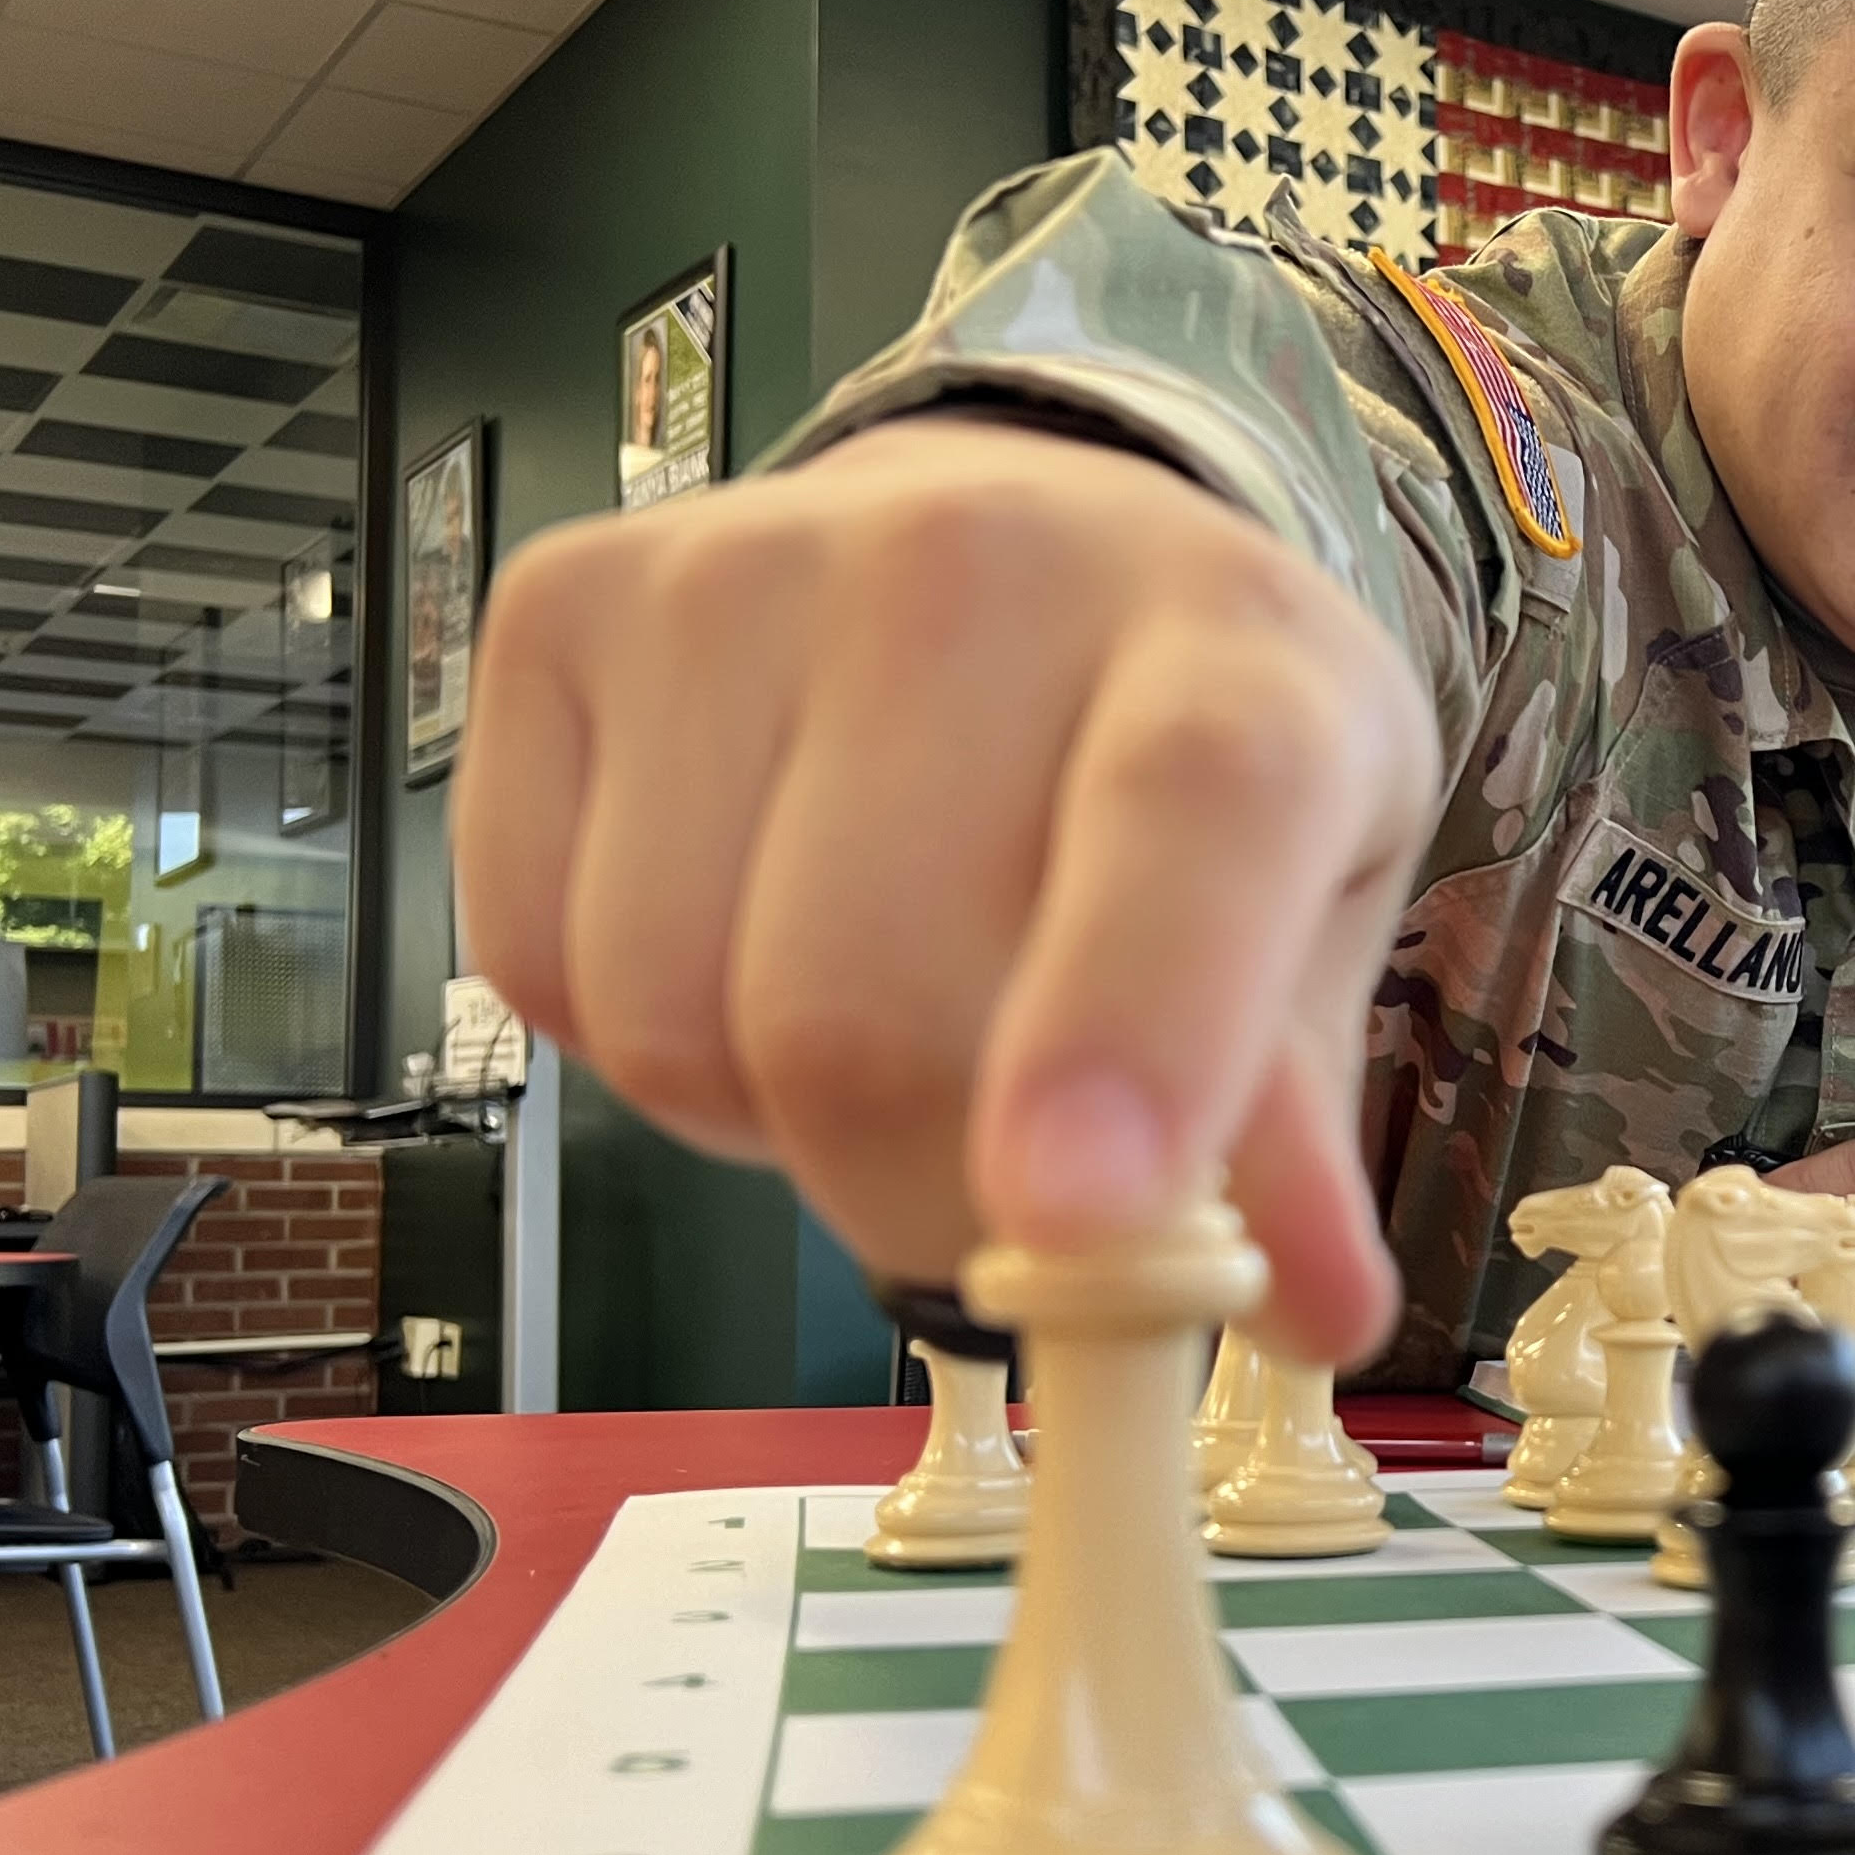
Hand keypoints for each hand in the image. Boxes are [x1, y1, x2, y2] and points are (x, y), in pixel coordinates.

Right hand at [457, 416, 1440, 1363]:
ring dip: (772, 1118)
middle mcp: (975, 567)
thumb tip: (1313, 1310)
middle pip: (868, 1007)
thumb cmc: (1182, 759)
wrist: (1035, 544)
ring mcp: (741, 573)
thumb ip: (1298, 1130)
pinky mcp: (562, 615)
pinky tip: (749, 933)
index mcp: (1226, 650)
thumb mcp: (1311, 918)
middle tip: (1000, 1186)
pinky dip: (638, 1035)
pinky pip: (541, 968)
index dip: (1124, 1026)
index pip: (1185, 814)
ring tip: (889, 1009)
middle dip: (923, 1189)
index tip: (1067, 1214)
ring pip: (678, 1017)